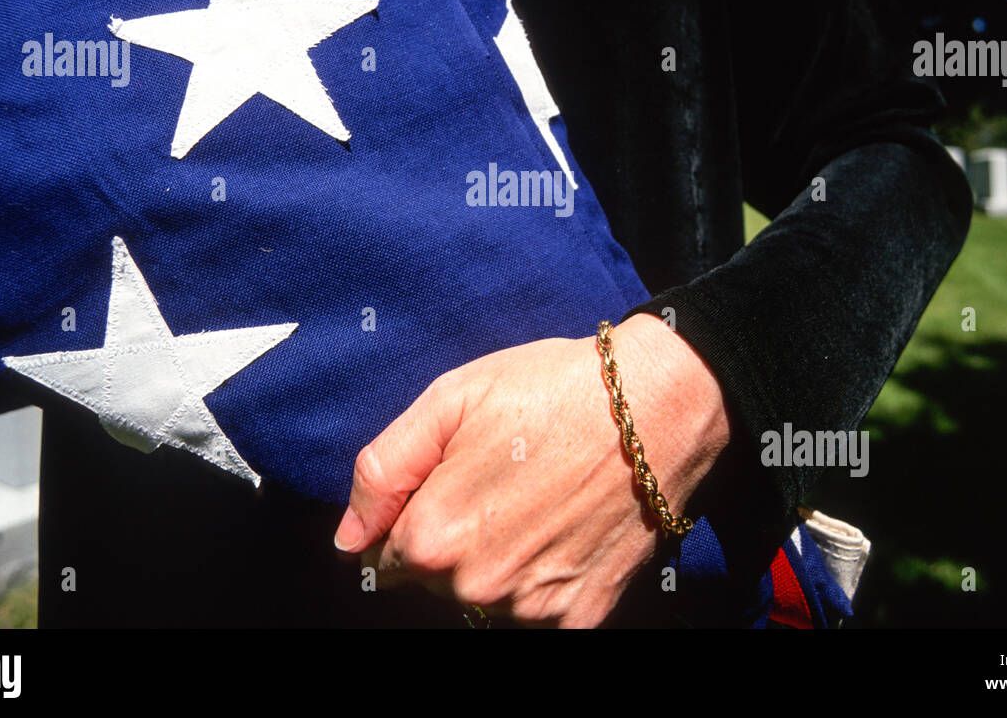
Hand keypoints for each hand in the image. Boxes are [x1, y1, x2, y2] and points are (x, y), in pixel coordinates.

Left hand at [333, 313, 730, 626]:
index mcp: (432, 535)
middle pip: (436, 580)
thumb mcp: (450, 399)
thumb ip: (383, 471)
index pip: (388, 554)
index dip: (417, 511)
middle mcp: (476, 585)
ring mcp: (532, 608)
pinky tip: (565, 531)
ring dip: (498, 563)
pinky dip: (544, 581)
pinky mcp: (582, 618)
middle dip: (455, 538)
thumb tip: (347, 540)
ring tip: (538, 501)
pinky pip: (538, 613)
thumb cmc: (550, 388)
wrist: (658, 405)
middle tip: (503, 479)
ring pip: (486, 598)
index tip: (458, 475)